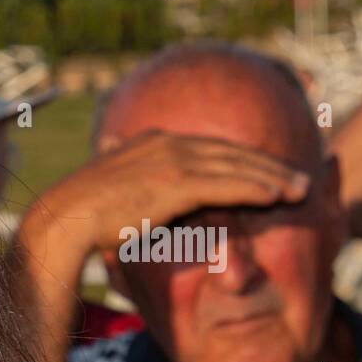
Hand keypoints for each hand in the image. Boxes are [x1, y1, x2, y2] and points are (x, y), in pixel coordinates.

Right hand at [27, 129, 310, 262]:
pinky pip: (227, 184)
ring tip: (298, 190)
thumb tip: (111, 149)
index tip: (264, 170)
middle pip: (230, 152)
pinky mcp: (176, 184)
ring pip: (236, 166)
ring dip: (271, 178)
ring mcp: (172, 161)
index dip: (241, 158)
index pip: (209, 146)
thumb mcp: (103, 178)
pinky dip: (255, 189)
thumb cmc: (78, 211)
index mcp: (151, 141)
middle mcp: (166, 143)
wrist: (63, 220)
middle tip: (296, 178)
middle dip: (267, 165)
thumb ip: (120, 165)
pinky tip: (275, 196)